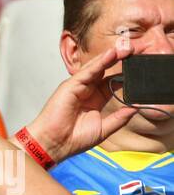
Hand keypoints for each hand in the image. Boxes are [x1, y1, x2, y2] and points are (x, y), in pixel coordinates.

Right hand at [24, 42, 138, 163]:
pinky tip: (111, 54)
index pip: (112, 82)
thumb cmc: (72, 139)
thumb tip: (135, 109)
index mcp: (94, 100)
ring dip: (111, 57)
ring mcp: (77, 87)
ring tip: (126, 48)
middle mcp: (86, 91)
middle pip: (105, 71)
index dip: (126, 75)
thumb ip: (119, 118)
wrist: (54, 145)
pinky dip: (99, 62)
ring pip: (96, 68)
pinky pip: (87, 72)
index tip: (140, 69)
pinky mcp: (70, 86)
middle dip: (120, 61)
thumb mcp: (104, 129)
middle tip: (135, 51)